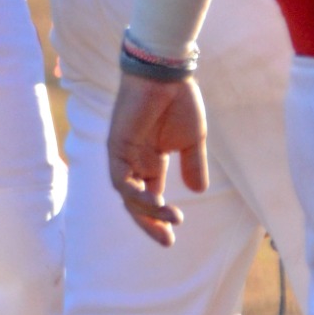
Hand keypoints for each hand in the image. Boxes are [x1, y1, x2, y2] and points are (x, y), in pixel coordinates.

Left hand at [107, 72, 208, 245]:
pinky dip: (136, 194)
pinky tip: (157, 201)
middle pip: (134, 201)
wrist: (166, 74)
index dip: (158, 218)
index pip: (149, 196)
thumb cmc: (179, 101)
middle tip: (167, 241)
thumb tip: (197, 192)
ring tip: (172, 218)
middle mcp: (133, 159)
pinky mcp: (116, 145)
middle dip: (148, 223)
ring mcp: (123, 153)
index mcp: (150, 159)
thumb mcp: (191, 141)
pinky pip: (121, 178)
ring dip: (147, 211)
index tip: (172, 237)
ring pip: (127, 194)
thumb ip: (192, 165)